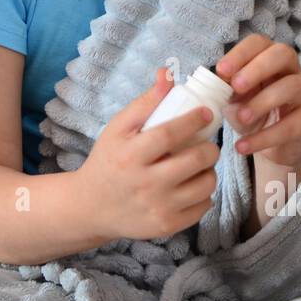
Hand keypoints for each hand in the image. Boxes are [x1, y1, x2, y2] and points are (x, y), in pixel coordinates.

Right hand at [77, 66, 220, 240]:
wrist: (91, 207)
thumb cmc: (108, 160)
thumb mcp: (118, 128)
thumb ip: (145, 102)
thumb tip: (168, 74)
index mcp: (130, 155)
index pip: (169, 134)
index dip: (193, 120)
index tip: (206, 114)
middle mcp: (144, 183)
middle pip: (195, 160)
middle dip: (209, 148)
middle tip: (207, 144)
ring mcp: (157, 208)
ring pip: (205, 185)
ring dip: (209, 171)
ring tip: (199, 165)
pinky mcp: (166, 226)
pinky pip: (202, 207)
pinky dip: (204, 194)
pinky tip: (192, 186)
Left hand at [215, 35, 300, 169]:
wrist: (276, 145)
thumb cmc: (253, 112)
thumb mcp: (236, 101)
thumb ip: (226, 93)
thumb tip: (216, 90)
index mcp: (268, 58)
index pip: (258, 43)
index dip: (240, 53)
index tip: (221, 70)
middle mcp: (290, 70)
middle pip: (283, 54)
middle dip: (258, 68)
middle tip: (236, 86)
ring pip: (291, 86)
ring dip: (262, 102)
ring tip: (242, 118)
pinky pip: (290, 126)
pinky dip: (263, 138)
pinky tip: (243, 146)